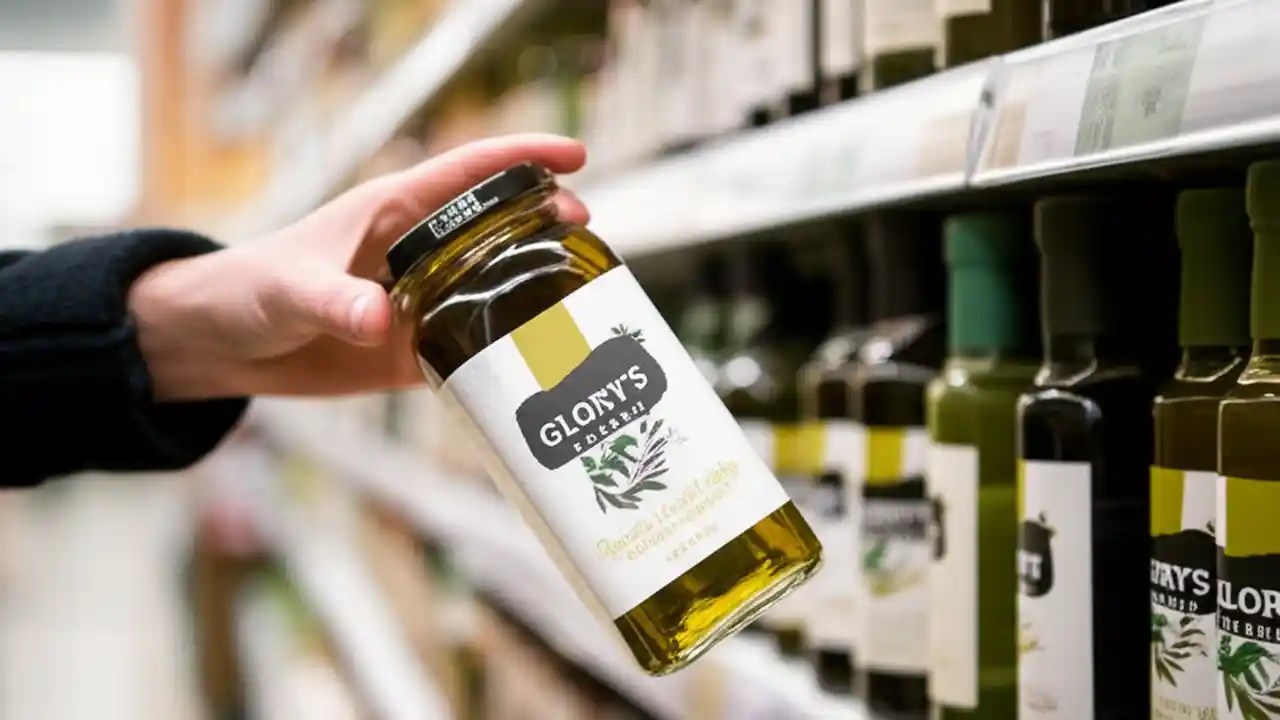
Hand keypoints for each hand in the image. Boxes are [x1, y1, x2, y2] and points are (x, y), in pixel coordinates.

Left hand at [129, 134, 588, 400]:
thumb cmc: (246, 289)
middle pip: (498, 227)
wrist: (220, 343)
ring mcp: (420, 301)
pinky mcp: (412, 349)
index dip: (524, 157)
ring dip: (536, 292)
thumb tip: (378, 319)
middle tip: (589, 236)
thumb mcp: (289, 289)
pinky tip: (539, 369)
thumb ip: (333, 300)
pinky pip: (471, 350)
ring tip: (585, 303)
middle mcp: (417, 252)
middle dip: (547, 222)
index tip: (576, 157)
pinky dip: (505, 357)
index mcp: (394, 212)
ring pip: (494, 287)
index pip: (470, 172)